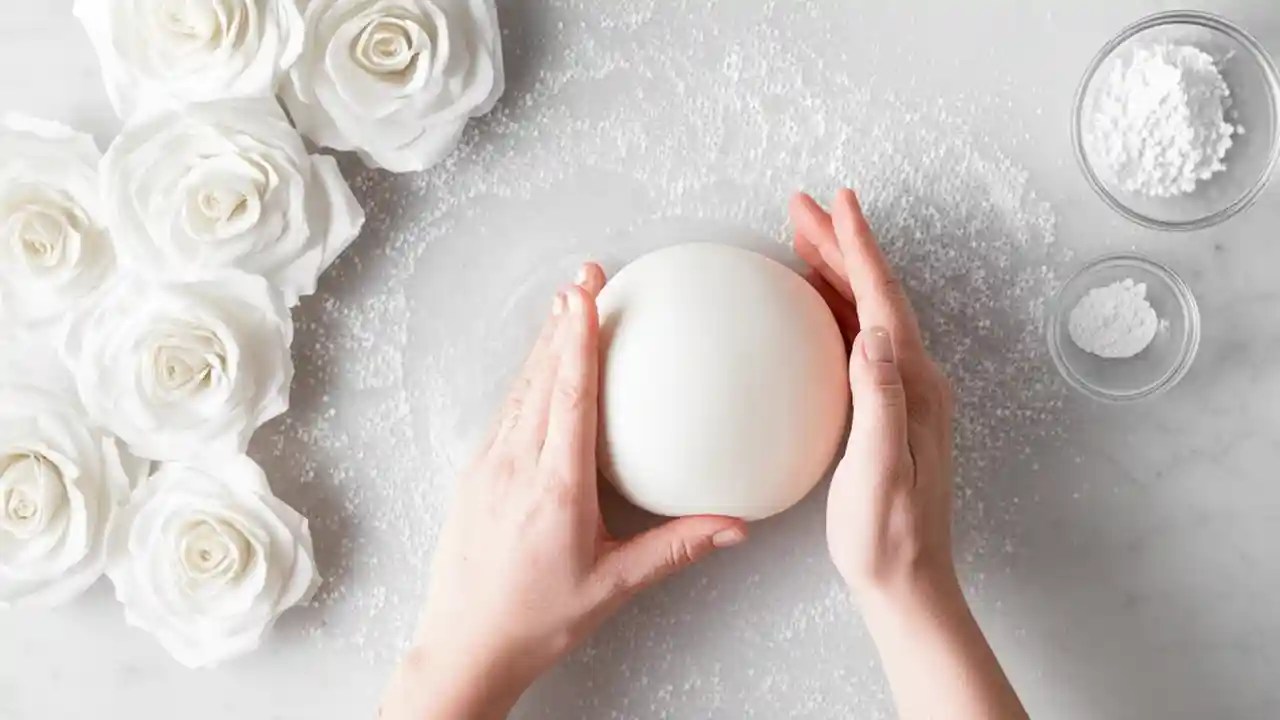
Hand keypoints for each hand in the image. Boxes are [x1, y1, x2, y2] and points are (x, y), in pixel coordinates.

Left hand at [380, 265, 747, 719]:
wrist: (463, 649)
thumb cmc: (536, 621)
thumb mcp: (613, 587)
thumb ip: (675, 549)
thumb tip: (735, 526)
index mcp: (553, 487)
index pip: (569, 395)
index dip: (577, 337)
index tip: (585, 292)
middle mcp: (515, 466)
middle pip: (542, 376)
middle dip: (564, 320)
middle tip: (586, 274)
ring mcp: (487, 467)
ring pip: (519, 389)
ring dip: (544, 343)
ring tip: (566, 304)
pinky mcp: (473, 476)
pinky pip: (504, 413)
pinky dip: (527, 380)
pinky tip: (539, 370)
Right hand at [792, 189, 1025, 719]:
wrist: (906, 581)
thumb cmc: (886, 536)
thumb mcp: (877, 472)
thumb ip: (879, 402)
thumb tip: (871, 335)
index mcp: (912, 386)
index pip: (882, 300)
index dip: (859, 246)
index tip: (839, 202)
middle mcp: (914, 381)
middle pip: (875, 294)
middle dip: (840, 244)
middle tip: (804, 206)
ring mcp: (903, 394)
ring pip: (867, 312)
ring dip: (837, 270)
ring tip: (802, 239)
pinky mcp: (886, 410)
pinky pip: (859, 340)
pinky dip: (836, 309)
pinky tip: (814, 307)